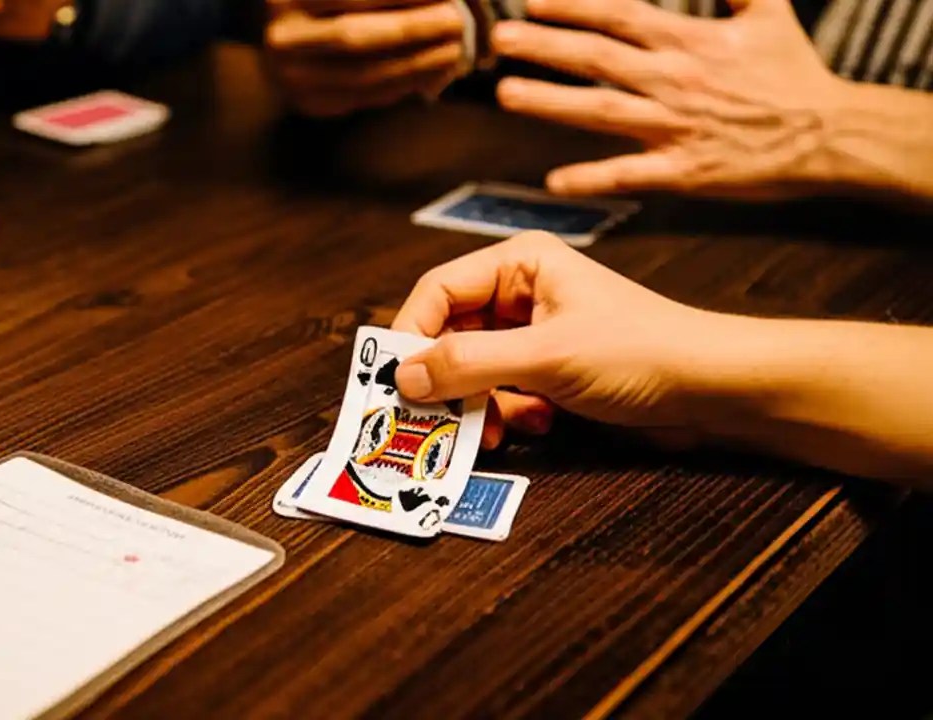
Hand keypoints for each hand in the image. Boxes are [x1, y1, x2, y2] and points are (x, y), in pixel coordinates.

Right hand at [264, 0, 468, 116]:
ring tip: (456, 48)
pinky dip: (405, 84)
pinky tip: (435, 70)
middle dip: (413, 30)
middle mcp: (282, 38)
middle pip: (355, 36)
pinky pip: (365, 98)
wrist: (280, 34)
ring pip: (363, 75)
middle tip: (457, 20)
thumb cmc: (323, 0)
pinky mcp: (310, 104)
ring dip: (417, 63)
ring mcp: (291, 78)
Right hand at [392, 233, 719, 448]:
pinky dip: (509, 414)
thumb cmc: (642, 352)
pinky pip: (501, 392)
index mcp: (519, 264)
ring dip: (479, 405)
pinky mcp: (548, 369)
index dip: (410, 335)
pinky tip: (538, 424)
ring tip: (496, 431)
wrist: (714, 389)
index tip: (396, 383)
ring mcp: (534, 333)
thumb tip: (403, 377)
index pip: (436, 291)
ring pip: (472, 370)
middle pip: (449, 334)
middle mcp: (520, 292)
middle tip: (433, 420)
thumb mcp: (546, 357)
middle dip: (445, 380)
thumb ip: (469, 365)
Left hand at [492, 0, 847, 198]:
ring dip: (551, 102)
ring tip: (506, 95)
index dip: (573, 5)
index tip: (532, 1)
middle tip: (499, 39)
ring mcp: (675, 127)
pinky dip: (592, 177)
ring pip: (602, 111)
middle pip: (598, 58)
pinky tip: (553, 180)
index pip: (619, 15)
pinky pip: (629, 173)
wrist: (830, 135)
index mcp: (689, 41)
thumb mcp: (768, 12)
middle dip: (546, 46)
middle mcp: (674, 80)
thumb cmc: (795, 74)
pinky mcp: (683, 171)